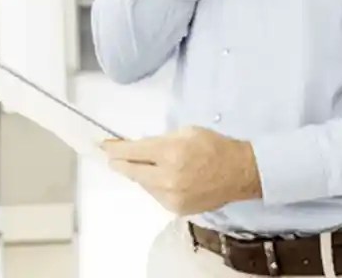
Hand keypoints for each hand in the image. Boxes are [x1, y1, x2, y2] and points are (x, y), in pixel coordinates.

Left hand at [101, 126, 262, 215]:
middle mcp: (167, 178)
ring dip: (139, 174)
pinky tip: (161, 177)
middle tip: (111, 156)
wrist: (239, 173)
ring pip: (142, 184)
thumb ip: (159, 140)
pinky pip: (155, 195)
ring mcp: (170, 197)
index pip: (131, 152)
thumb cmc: (213, 146)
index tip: (103, 146)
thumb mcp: (185, 132)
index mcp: (169, 153)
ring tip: (146, 165)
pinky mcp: (176, 209)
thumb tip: (137, 147)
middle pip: (130, 171)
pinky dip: (153, 185)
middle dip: (119, 162)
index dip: (114, 149)